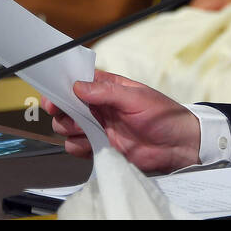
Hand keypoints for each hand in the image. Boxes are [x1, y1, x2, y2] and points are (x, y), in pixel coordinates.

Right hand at [42, 70, 200, 172]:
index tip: (53, 98)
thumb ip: (107, 92)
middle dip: (63, 113)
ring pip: (67, 128)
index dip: (61, 89)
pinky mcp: (100, 147)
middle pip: (65, 107)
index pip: (76, 83)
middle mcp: (99, 107)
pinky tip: (93, 145)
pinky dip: (79, 147)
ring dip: (70, 130)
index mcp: (107, 88)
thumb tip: (79, 87)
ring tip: (86, 131)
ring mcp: (98, 127)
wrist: (178, 146)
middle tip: (72, 118)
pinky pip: (76, 147)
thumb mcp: (137, 98)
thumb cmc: (164, 115)